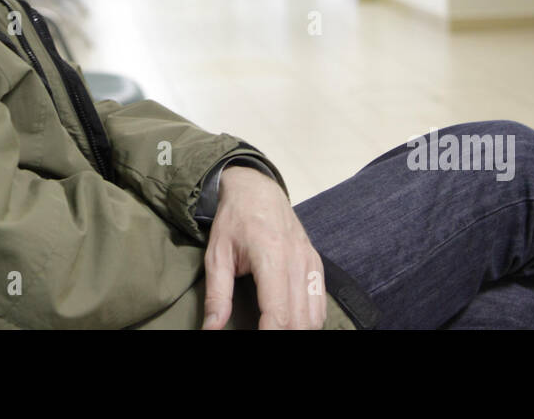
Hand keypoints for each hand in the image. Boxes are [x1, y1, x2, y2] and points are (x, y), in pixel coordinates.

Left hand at [200, 165, 326, 329]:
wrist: (257, 191)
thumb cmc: (234, 221)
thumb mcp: (216, 255)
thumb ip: (216, 295)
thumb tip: (212, 329)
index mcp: (271, 255)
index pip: (278, 312)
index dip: (269, 335)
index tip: (257, 341)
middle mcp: (297, 260)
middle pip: (299, 320)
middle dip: (283, 335)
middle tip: (261, 335)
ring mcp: (310, 262)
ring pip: (314, 317)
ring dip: (297, 330)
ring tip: (275, 330)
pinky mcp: (316, 264)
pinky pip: (320, 304)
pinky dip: (309, 321)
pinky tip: (292, 324)